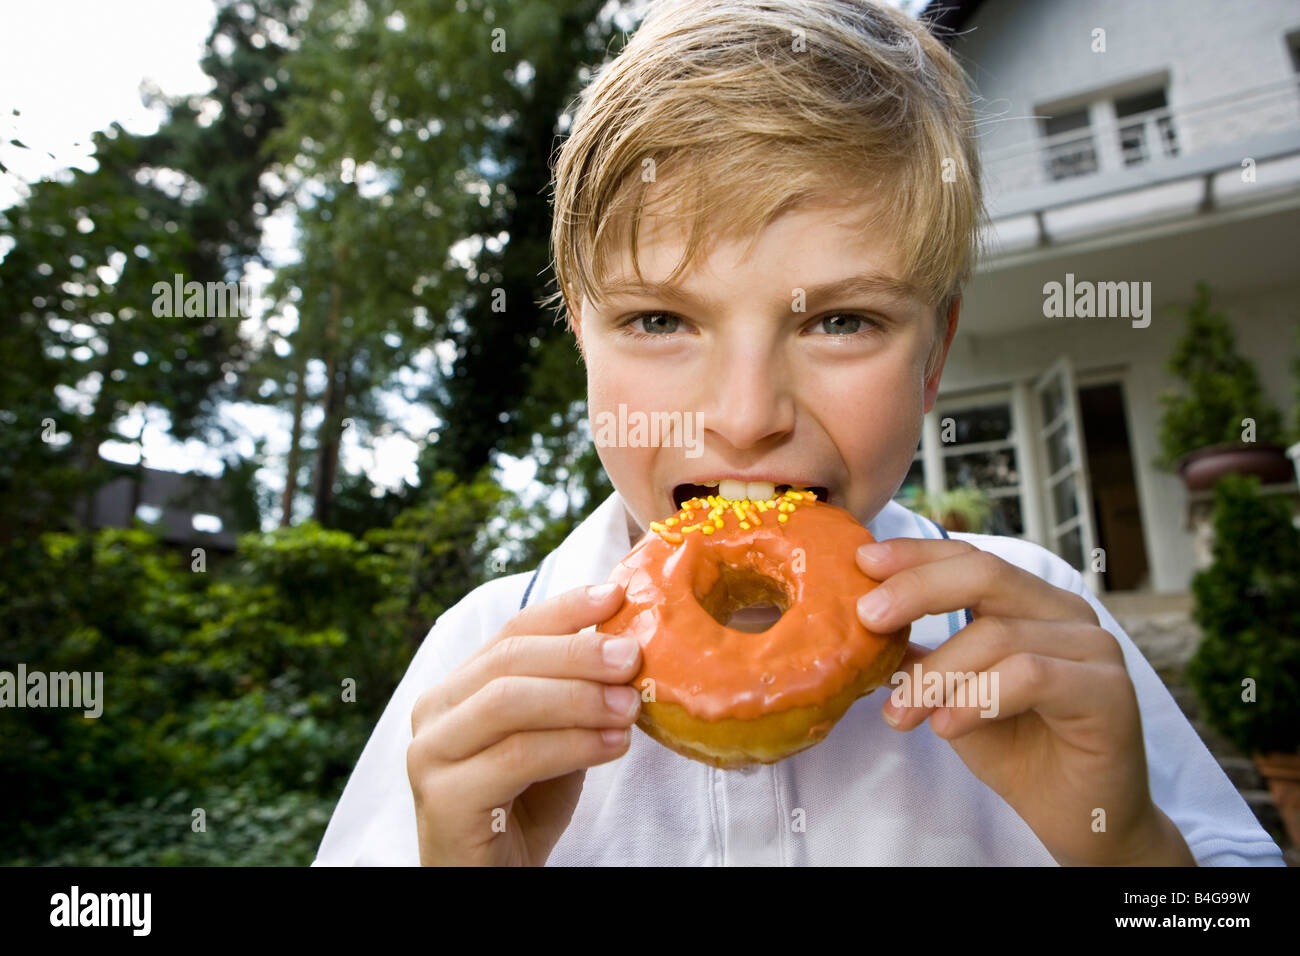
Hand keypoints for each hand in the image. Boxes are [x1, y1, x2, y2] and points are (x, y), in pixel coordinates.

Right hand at [407, 582, 639, 865]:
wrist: (491, 879)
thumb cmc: (523, 806)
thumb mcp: (553, 737)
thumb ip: (573, 695)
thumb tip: (627, 646)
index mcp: (458, 687)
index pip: (512, 631)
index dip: (564, 610)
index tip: (615, 595)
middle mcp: (434, 712)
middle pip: (508, 660)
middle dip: (578, 653)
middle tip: (632, 658)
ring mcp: (431, 755)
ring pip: (508, 702)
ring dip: (579, 698)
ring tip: (630, 706)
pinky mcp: (443, 800)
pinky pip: (514, 757)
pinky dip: (572, 745)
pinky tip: (613, 745)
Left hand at [856, 538, 1194, 866]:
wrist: (1078, 818)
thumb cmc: (1017, 750)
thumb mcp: (951, 695)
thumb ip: (920, 656)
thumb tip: (862, 625)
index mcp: (1031, 602)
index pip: (970, 558)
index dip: (916, 556)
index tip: (863, 561)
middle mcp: (1067, 613)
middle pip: (987, 574)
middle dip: (918, 590)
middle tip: (868, 618)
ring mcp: (1094, 648)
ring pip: (999, 635)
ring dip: (937, 674)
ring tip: (900, 714)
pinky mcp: (1111, 691)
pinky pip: (1032, 676)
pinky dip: (978, 698)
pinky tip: (946, 726)